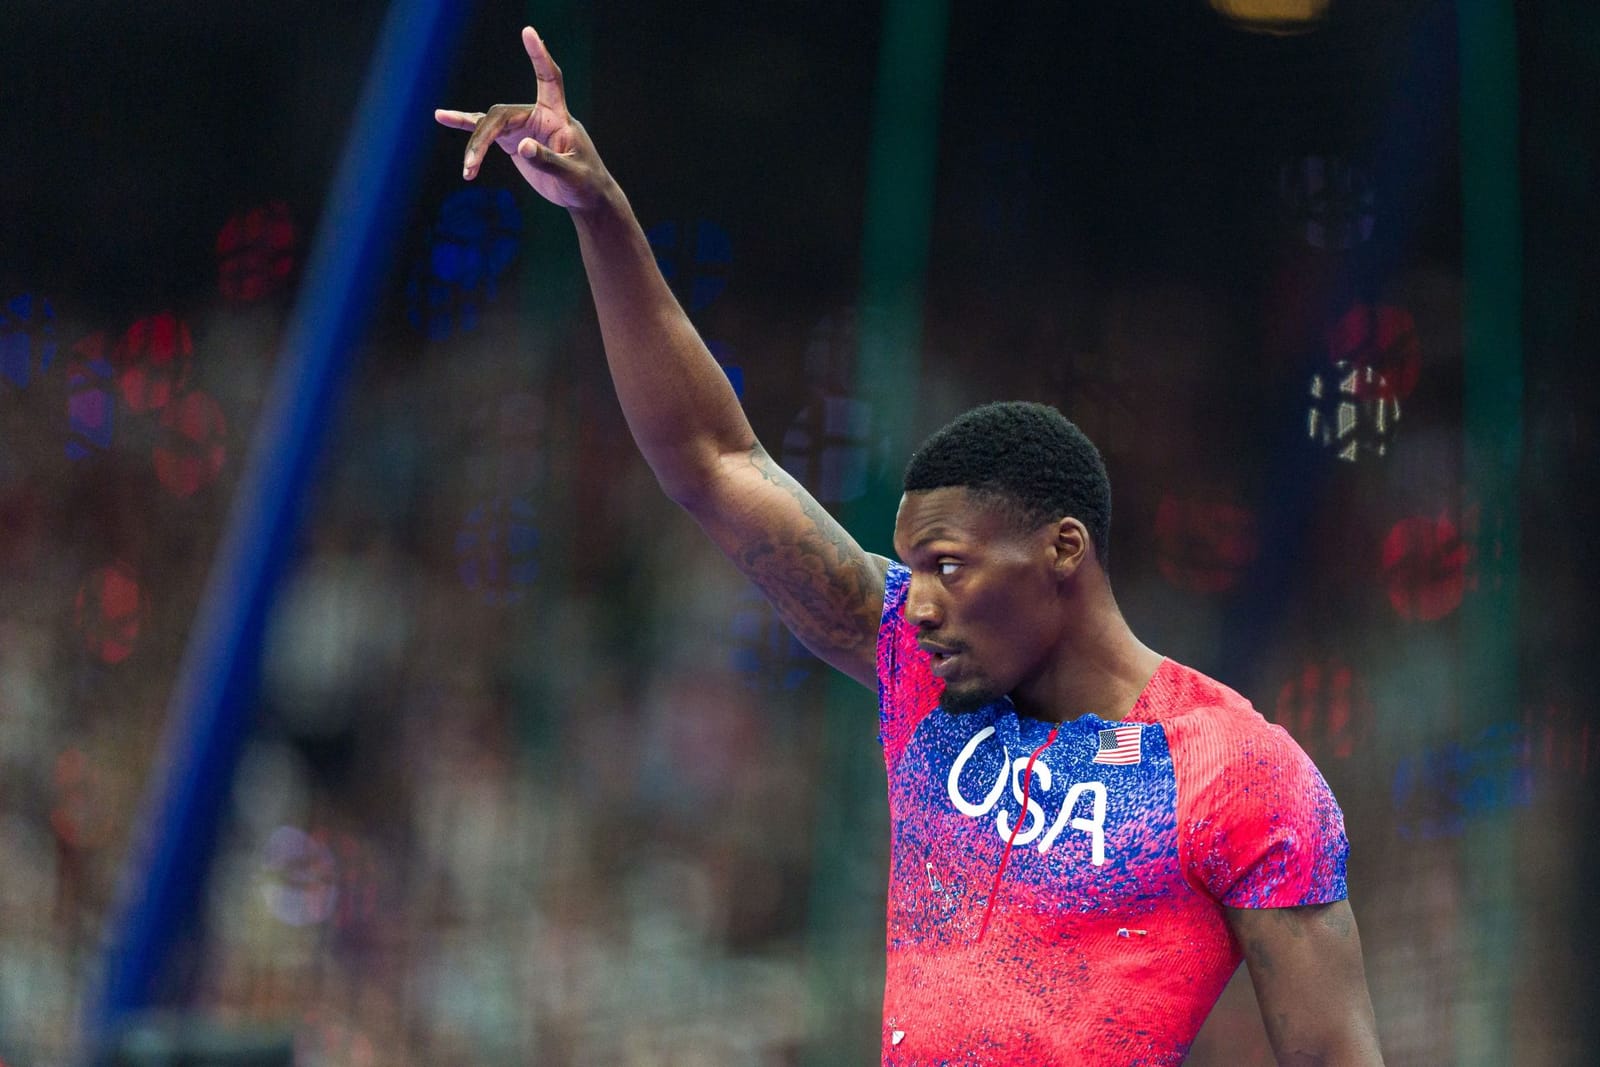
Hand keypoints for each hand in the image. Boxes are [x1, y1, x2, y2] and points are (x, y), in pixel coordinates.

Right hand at [435, 26, 611, 211]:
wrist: (583, 195)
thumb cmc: (585, 182)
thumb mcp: (571, 174)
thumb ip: (547, 160)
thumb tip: (521, 146)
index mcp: (557, 116)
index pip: (549, 78)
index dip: (539, 56)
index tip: (528, 32)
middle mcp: (537, 115)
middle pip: (501, 115)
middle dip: (483, 138)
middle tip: (472, 164)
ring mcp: (522, 127)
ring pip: (489, 124)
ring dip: (475, 145)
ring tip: (467, 169)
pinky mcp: (512, 140)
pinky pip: (485, 131)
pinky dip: (467, 128)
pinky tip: (443, 117)